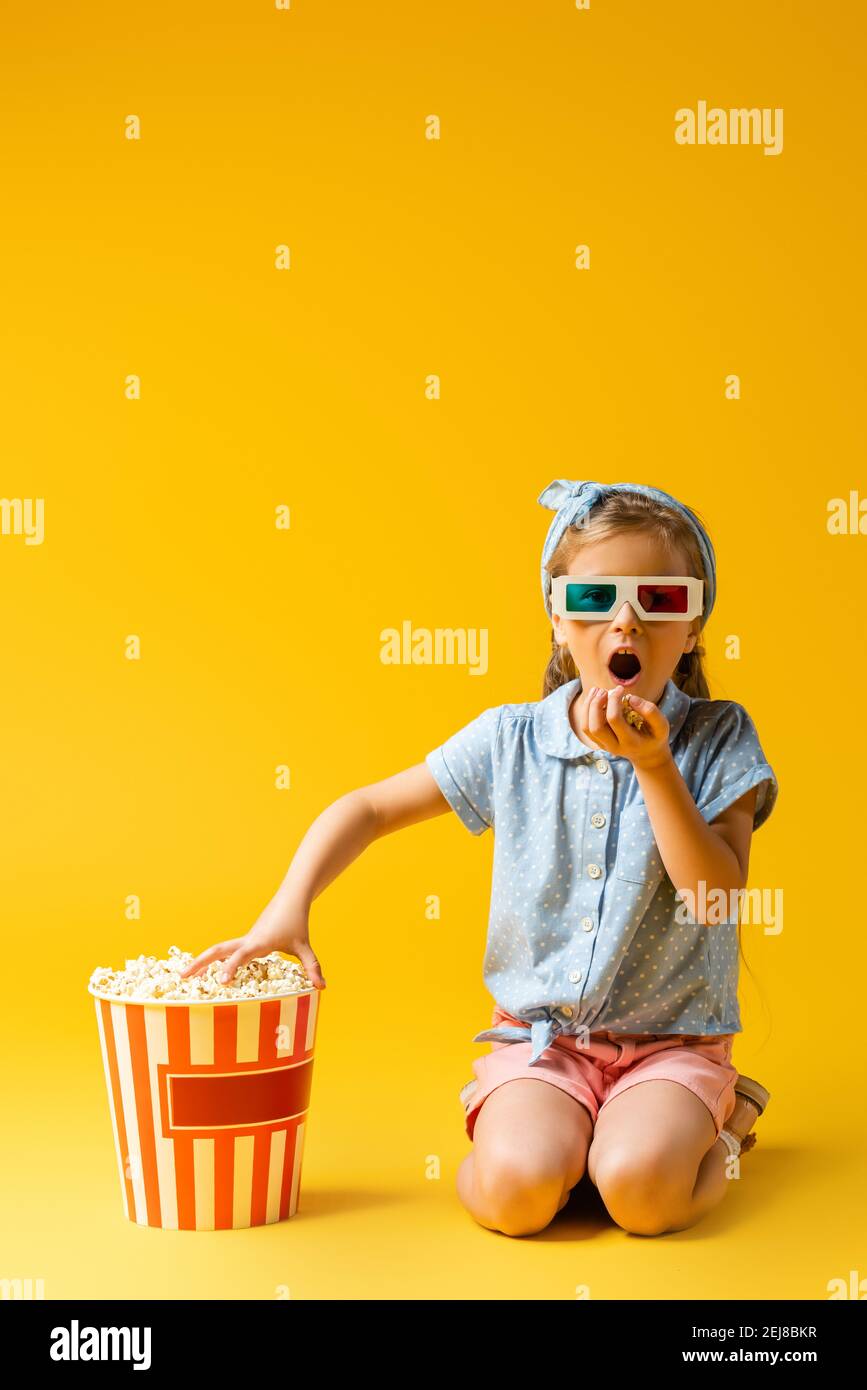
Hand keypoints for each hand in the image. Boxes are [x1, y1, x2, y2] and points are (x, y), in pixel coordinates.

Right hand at [179, 890, 325, 989]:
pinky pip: (227, 950)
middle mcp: (247, 940)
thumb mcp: (304, 947)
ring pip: (219, 949)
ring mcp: (245, 939)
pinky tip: (208, 971)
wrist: (291, 898)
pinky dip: (214, 959)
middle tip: (181, 977)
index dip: (231, 968)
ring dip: (203, 961)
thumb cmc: (296, 921)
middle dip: (200, 963)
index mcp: (259, 942)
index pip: (240, 956)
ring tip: (186, 976)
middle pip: (218, 950)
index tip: (221, 982)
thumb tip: (322, 986)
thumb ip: (311, 967)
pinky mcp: (247, 939)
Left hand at [580, 684, 672, 770]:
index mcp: (630, 742)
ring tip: (597, 690)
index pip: (614, 719)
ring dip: (588, 706)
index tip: (621, 689)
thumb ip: (650, 711)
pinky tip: (595, 698)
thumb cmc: (654, 736)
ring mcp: (604, 746)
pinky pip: (586, 727)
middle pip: (595, 727)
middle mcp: (614, 746)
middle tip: (604, 690)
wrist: (647, 754)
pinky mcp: (599, 742)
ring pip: (586, 727)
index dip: (614, 700)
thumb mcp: (661, 725)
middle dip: (596, 704)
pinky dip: (586, 711)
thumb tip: (630, 698)